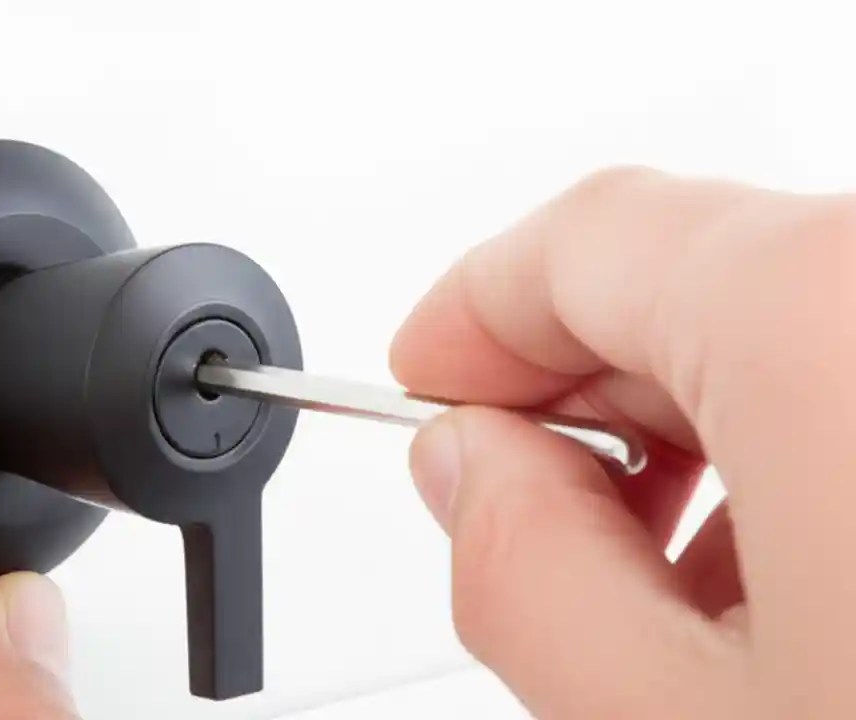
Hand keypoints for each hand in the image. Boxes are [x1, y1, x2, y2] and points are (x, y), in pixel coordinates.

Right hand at [390, 168, 855, 717]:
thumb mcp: (681, 718)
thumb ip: (529, 575)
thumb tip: (470, 473)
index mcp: (829, 318)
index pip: (589, 240)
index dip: (473, 314)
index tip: (426, 384)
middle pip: (696, 277)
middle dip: (581, 390)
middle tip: (518, 502)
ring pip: (796, 322)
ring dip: (698, 432)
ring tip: (666, 582)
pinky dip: (807, 446)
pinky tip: (794, 584)